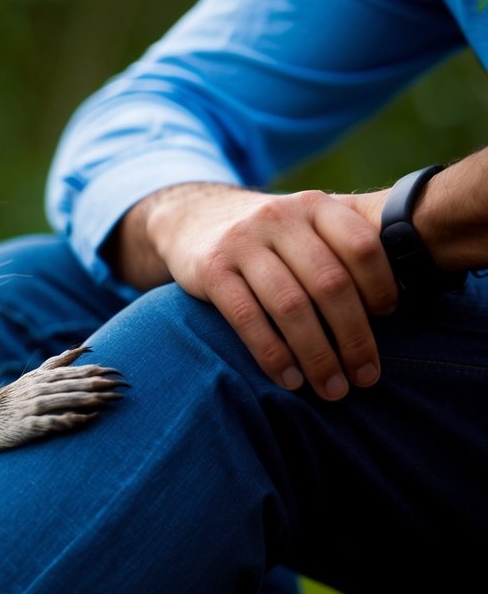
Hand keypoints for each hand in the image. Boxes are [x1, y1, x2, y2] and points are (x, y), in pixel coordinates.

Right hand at [131, 184, 397, 399]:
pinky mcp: (210, 269)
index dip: (381, 286)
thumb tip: (402, 297)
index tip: (389, 320)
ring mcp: (241, 242)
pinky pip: (247, 318)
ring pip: (290, 305)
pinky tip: (289, 379)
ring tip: (332, 388)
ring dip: (316, 354)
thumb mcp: (304, 222)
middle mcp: (279, 217)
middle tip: (366, 377)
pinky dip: (272, 354)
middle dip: (354, 337)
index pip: (361, 246)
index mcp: (314, 205)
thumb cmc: (266, 236)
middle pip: (329, 283)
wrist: (191, 218)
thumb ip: (343, 244)